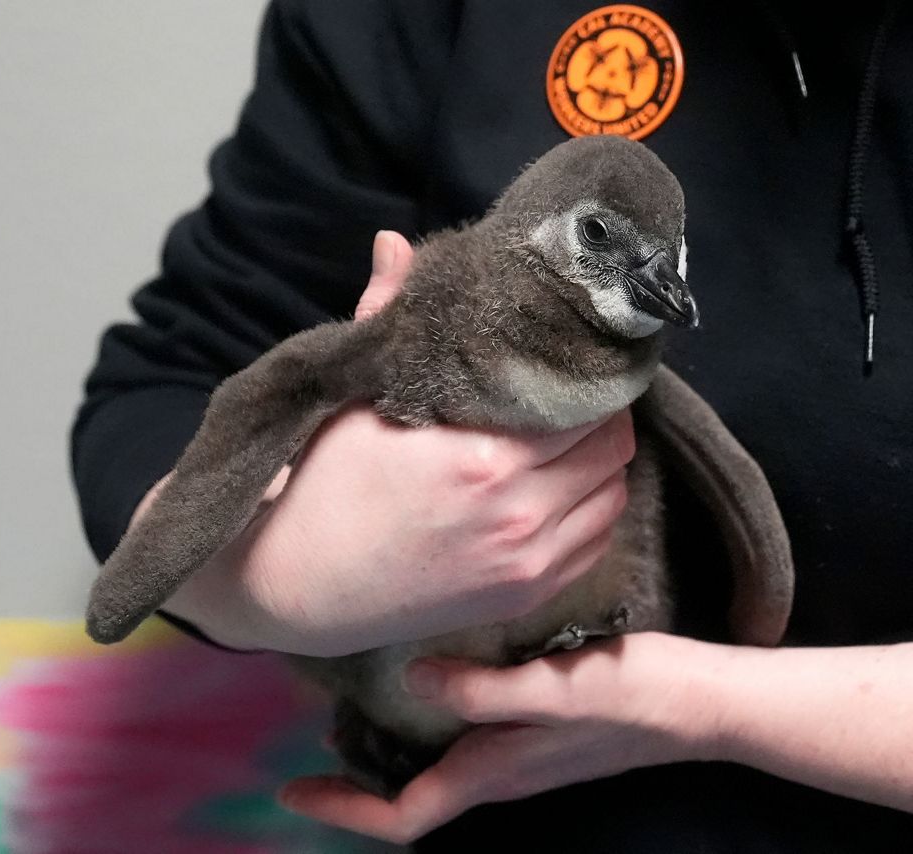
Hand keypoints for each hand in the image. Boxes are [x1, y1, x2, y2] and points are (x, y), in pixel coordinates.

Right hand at [156, 231, 635, 655]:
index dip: (583, 370)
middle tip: (570, 395)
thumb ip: (387, 316)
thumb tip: (396, 242)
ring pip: (614, 490)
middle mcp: (519, 512)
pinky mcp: (528, 594)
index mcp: (483, 456)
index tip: (569, 355)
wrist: (298, 589)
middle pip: (614, 442)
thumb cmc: (323, 486)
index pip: (585, 398)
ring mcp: (529, 560)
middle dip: (600, 412)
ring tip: (564, 441)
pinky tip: (556, 489)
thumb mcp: (353, 398)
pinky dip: (590, 509)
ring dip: (599, 462)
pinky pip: (597, 540)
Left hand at [277, 632, 726, 843]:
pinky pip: (467, 736)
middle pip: (411, 794)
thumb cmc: (633, 696)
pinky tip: (436, 674)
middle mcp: (501, 769)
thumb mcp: (554, 689)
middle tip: (317, 735)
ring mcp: (522, 751)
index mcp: (494, 771)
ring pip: (437, 765)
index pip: (403, 816)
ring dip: (391, 746)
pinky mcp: (540, 726)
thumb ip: (483, 690)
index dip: (343, 810)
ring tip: (356, 704)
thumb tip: (411, 682)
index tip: (291, 791)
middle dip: (358, 779)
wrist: (700, 701)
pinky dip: (434, 718)